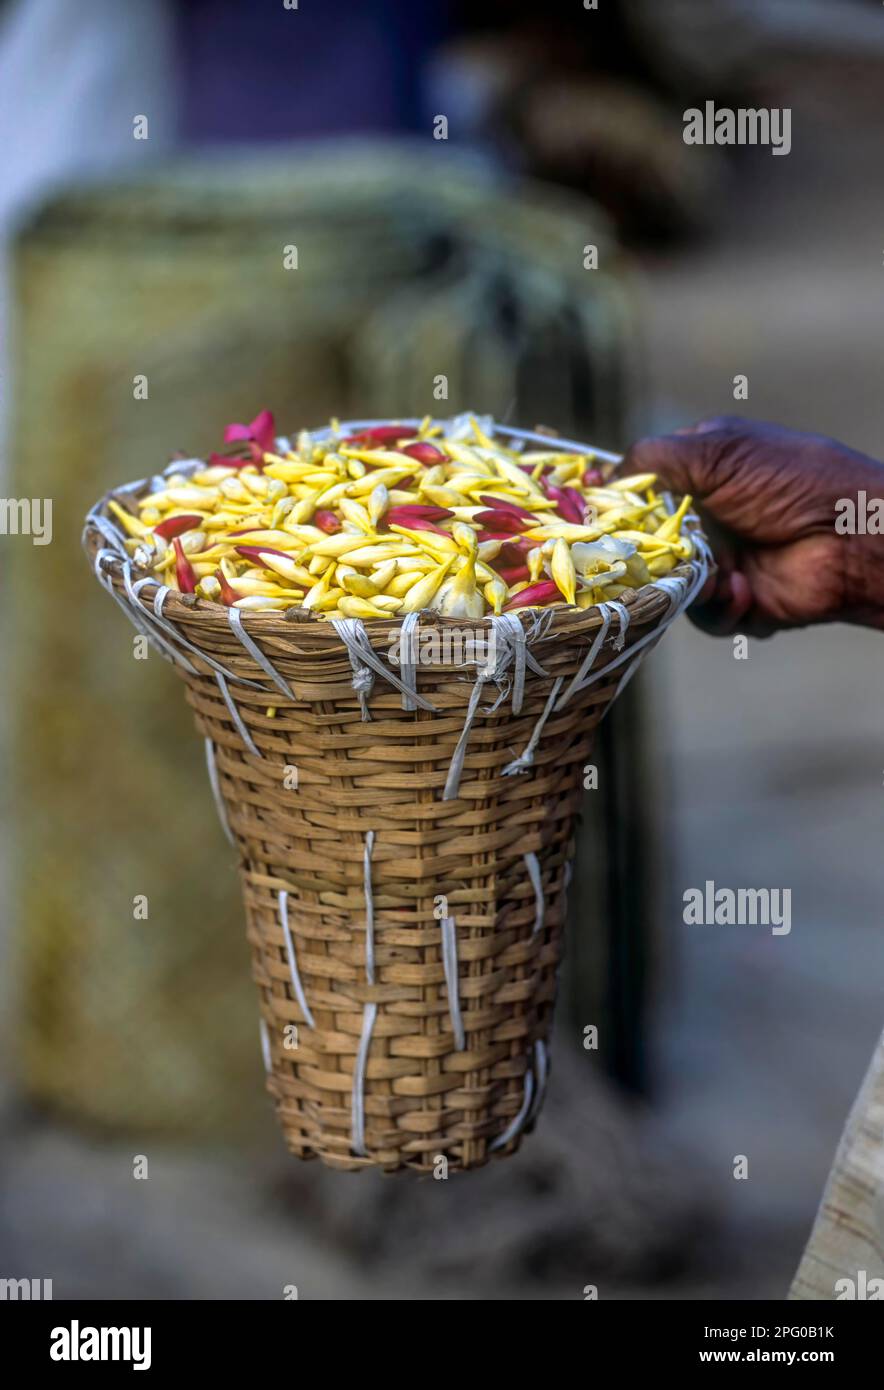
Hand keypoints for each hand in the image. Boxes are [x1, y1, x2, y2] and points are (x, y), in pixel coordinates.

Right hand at [621, 416, 883, 634]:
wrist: (852, 538)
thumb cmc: (791, 480)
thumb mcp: (718, 450)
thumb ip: (655, 457)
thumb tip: (603, 477)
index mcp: (701, 470)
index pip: (641, 488)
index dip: (620, 505)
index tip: (598, 520)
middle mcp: (706, 516)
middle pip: (645, 543)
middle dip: (647, 553)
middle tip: (651, 557)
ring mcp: (720, 559)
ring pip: (668, 583)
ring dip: (689, 582)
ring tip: (717, 576)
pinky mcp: (736, 600)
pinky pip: (701, 614)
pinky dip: (719, 605)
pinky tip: (743, 591)